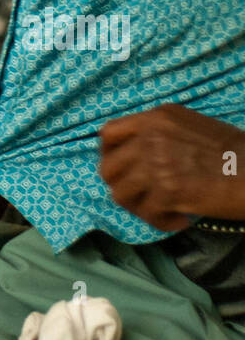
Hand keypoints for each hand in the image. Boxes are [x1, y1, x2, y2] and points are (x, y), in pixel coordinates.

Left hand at [100, 105, 244, 230]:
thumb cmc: (231, 151)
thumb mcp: (188, 126)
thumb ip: (158, 134)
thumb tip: (136, 155)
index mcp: (155, 118)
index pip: (108, 133)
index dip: (109, 156)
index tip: (122, 171)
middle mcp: (150, 135)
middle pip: (108, 167)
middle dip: (122, 187)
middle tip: (142, 198)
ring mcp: (156, 162)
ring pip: (121, 193)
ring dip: (139, 207)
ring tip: (162, 210)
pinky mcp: (167, 190)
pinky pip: (147, 214)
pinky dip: (161, 222)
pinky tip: (179, 219)